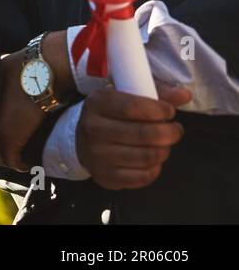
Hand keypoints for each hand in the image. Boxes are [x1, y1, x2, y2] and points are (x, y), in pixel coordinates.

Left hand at [0, 33, 75, 170]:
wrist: (40, 69)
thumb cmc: (29, 65)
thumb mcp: (4, 67)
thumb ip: (0, 78)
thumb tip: (8, 76)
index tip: (3, 140)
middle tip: (13, 154)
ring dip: (9, 159)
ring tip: (21, 160)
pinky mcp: (9, 137)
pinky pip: (10, 160)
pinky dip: (19, 165)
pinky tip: (26, 165)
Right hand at [76, 81, 191, 189]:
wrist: (83, 142)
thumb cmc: (112, 115)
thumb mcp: (128, 96)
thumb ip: (157, 93)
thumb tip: (185, 94)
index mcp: (97, 103)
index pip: (133, 107)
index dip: (159, 110)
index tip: (170, 112)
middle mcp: (93, 129)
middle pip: (144, 134)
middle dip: (170, 133)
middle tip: (175, 130)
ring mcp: (97, 155)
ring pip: (147, 156)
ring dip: (164, 150)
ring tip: (164, 144)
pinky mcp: (106, 176)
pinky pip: (144, 176)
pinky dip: (156, 168)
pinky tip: (153, 159)